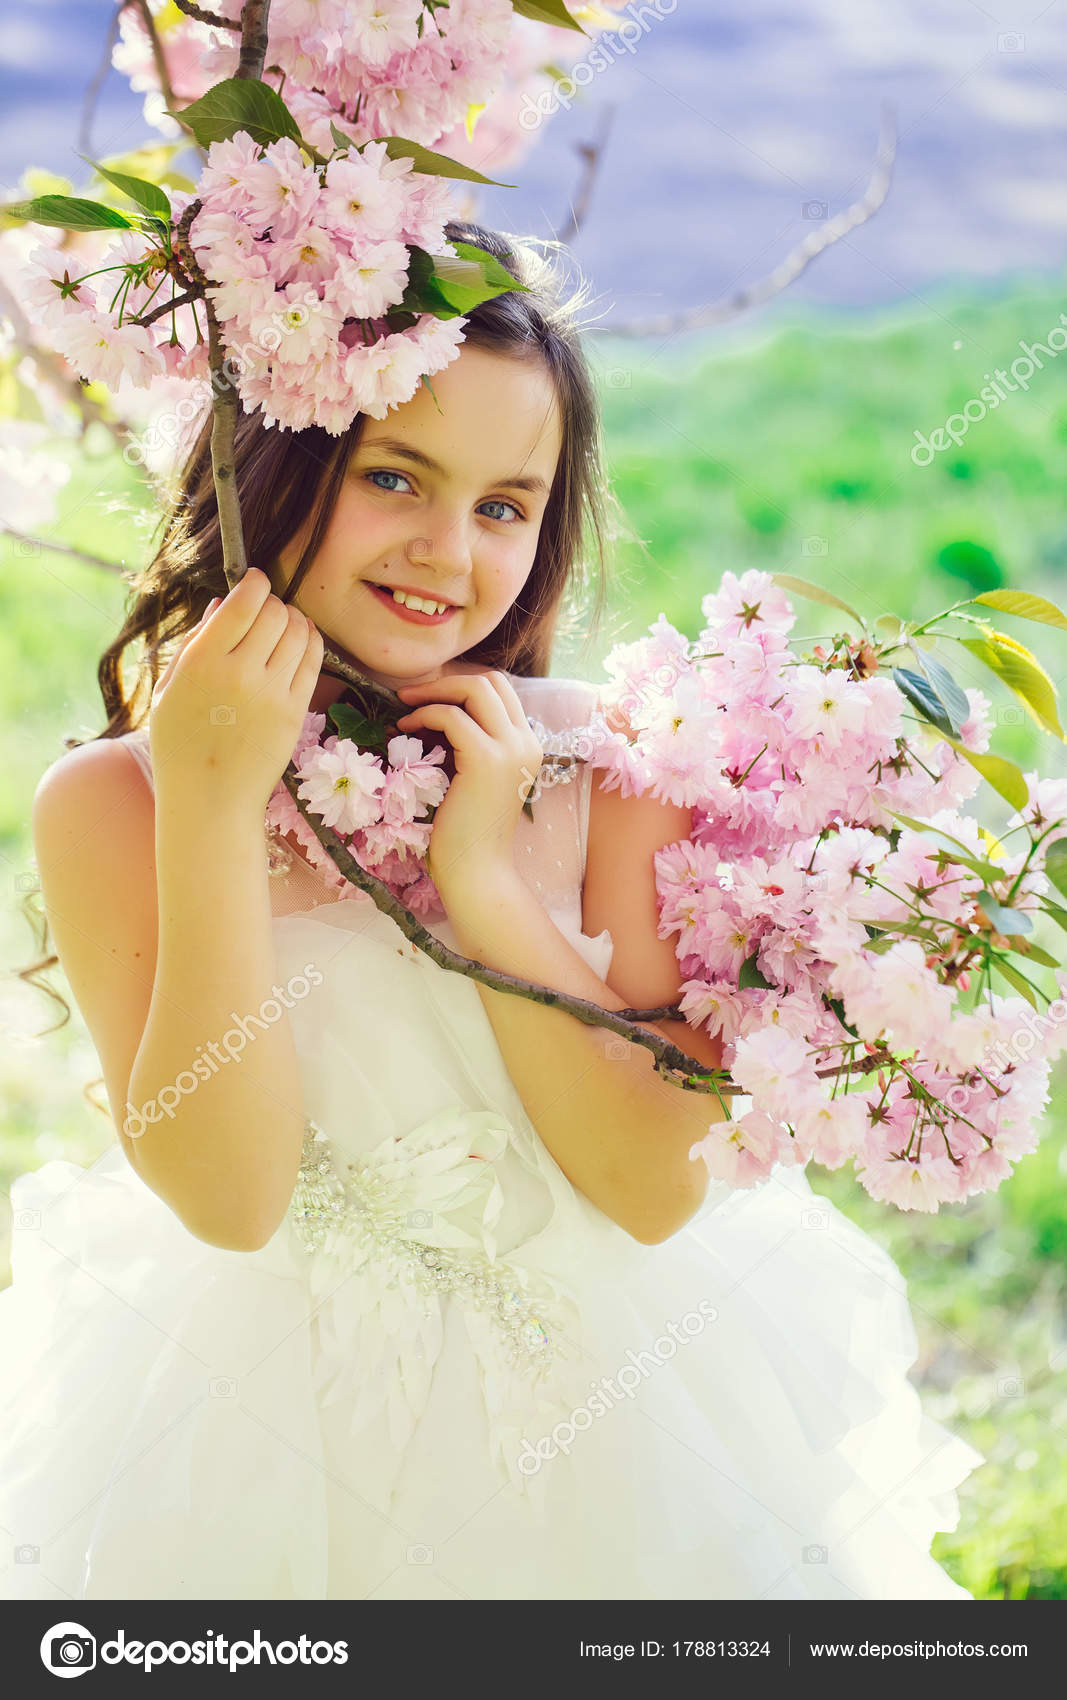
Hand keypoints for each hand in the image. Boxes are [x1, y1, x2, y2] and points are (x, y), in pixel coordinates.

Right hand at [149, 567, 324, 816]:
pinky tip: (300, 642)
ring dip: (294, 620)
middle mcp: (241, 674)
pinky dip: (310, 642)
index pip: (243, 603)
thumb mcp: (171, 690)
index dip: (254, 582)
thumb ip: (194, 643)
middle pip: (275, 613)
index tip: (254, 580)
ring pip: (299, 632)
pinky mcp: (296, 712)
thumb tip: (221, 604)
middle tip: (265, 611)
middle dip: (272, 603)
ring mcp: (273, 694)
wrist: (210, 800)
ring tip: (283, 626)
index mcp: (203, 664)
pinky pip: (314, 660)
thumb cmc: (181, 744)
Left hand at [394, 670, 543, 897]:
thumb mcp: (474, 778)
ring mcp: (510, 749)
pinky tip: (405, 729)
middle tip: (411, 695)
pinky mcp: (486, 759)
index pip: (501, 691)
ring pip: (474, 689)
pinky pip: (451, 716)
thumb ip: (470, 746)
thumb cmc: (467, 833)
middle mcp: (526, 742)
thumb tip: (436, 712)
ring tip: (404, 706)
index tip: (430, 699)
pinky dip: (425, 714)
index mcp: (527, 746)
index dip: (462, 687)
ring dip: (433, 692)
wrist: (477, 871)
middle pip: (491, 681)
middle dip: (447, 681)